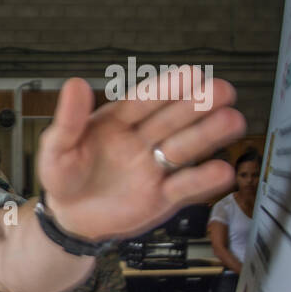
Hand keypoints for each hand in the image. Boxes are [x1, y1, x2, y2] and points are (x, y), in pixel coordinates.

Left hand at [37, 69, 246, 240]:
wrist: (69, 218)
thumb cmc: (64, 176)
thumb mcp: (57, 147)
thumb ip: (69, 119)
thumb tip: (75, 84)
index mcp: (118, 121)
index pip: (145, 100)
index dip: (167, 88)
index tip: (191, 74)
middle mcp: (143, 139)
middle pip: (173, 119)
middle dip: (198, 105)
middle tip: (223, 90)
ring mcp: (155, 167)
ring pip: (185, 147)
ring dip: (209, 135)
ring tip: (233, 120)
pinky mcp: (163, 195)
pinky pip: (185, 186)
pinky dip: (203, 180)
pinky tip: (222, 170)